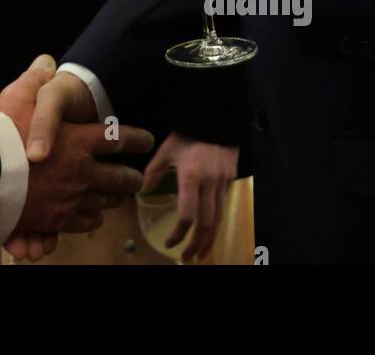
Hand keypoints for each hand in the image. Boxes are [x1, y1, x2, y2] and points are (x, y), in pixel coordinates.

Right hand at [0, 58, 152, 261]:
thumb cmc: (0, 135)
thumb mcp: (18, 96)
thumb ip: (35, 78)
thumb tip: (47, 61)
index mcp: (78, 141)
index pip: (117, 138)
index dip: (136, 139)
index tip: (147, 140)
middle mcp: (81, 170)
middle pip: (118, 176)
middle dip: (131, 177)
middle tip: (137, 178)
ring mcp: (71, 198)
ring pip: (104, 201)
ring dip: (116, 198)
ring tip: (122, 198)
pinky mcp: (56, 219)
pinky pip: (83, 221)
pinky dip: (92, 219)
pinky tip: (95, 218)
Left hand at [141, 133, 237, 261]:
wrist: (215, 117)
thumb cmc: (188, 133)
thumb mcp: (167, 150)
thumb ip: (154, 171)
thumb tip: (142, 190)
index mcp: (191, 176)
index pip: (187, 214)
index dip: (178, 233)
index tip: (170, 242)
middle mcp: (209, 183)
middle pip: (206, 223)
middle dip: (197, 243)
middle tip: (188, 257)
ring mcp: (223, 182)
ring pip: (219, 218)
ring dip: (210, 239)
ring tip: (201, 253)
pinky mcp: (231, 180)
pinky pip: (224, 206)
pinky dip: (217, 223)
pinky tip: (211, 231)